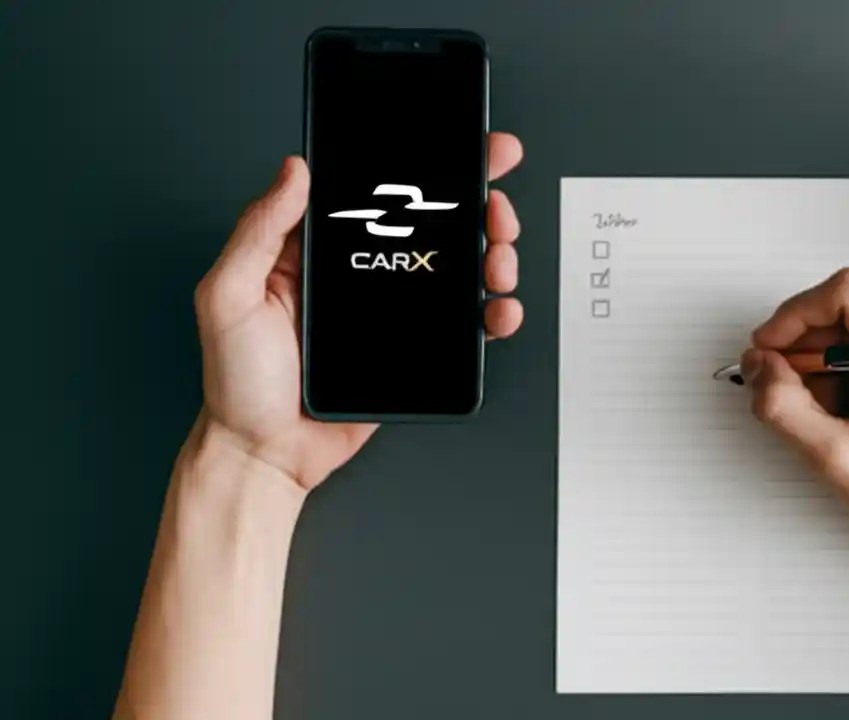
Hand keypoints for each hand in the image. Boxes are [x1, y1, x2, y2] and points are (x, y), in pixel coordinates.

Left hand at [192, 133, 524, 489]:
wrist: (265, 454)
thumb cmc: (237, 383)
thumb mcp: (227, 295)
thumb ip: (258, 229)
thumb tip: (295, 171)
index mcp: (317, 250)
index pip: (377, 194)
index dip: (425, 168)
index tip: (463, 149)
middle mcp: (359, 274)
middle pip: (433, 225)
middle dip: (478, 208)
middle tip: (495, 211)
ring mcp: (390, 311)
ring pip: (458, 270)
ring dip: (492, 257)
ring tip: (498, 263)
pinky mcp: (414, 349)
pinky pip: (462, 325)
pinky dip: (491, 312)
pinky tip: (498, 309)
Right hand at [742, 268, 848, 571]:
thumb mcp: (838, 459)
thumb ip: (784, 406)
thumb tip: (757, 366)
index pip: (848, 294)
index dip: (795, 316)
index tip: (768, 349)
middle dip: (807, 351)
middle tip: (784, 393)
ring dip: (827, 370)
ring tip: (830, 420)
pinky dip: (848, 379)